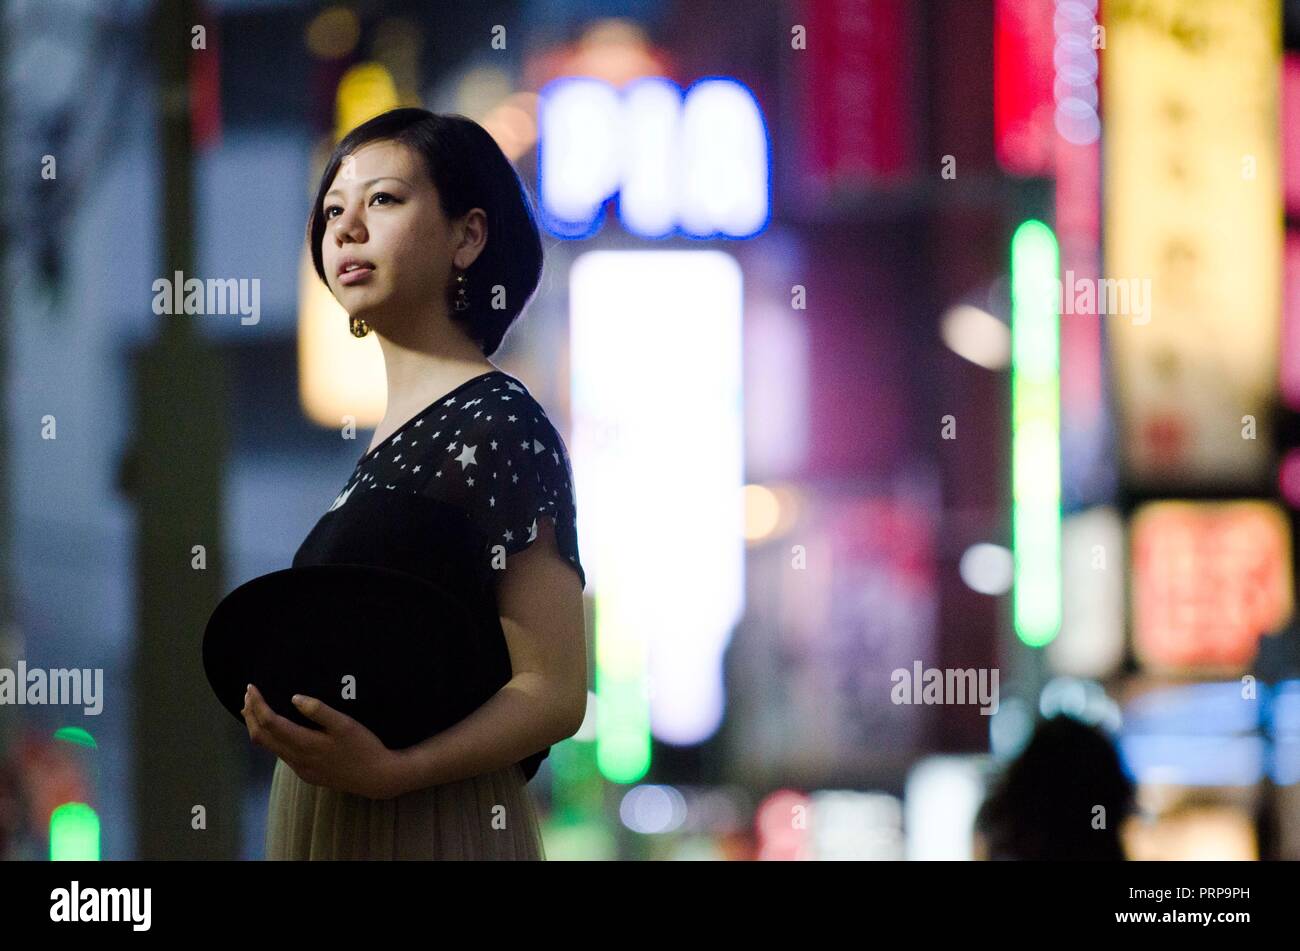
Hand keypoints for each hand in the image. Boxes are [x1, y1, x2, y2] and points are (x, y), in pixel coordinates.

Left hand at [241, 684, 407, 799]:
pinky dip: (271, 738)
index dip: (258, 705)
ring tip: (254, 709)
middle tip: (248, 694)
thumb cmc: (364, 747)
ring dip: (257, 726)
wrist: (376, 778)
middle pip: (261, 737)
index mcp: (306, 744)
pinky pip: (280, 754)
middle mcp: (297, 759)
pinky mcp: (306, 773)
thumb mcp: (345, 725)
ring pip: (269, 747)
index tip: (252, 687)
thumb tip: (294, 698)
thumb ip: (320, 711)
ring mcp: (300, 768)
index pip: (270, 723)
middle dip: (250, 715)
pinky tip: (277, 729)